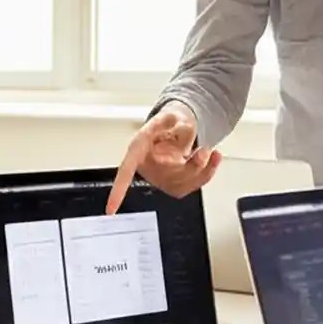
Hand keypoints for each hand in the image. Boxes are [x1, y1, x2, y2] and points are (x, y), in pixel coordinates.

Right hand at [106, 101, 221, 213]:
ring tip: (209, 152)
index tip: (111, 209)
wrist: (177, 128)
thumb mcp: (173, 114)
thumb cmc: (169, 124)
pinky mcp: (173, 185)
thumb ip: (177, 121)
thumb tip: (182, 128)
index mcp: (138, 148)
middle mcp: (146, 166)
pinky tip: (212, 161)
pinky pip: (192, 186)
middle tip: (205, 151)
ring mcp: (160, 178)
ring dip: (202, 169)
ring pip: (183, 183)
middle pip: (168, 176)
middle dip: (192, 165)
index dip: (118, 191)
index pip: (126, 171)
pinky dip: (206, 173)